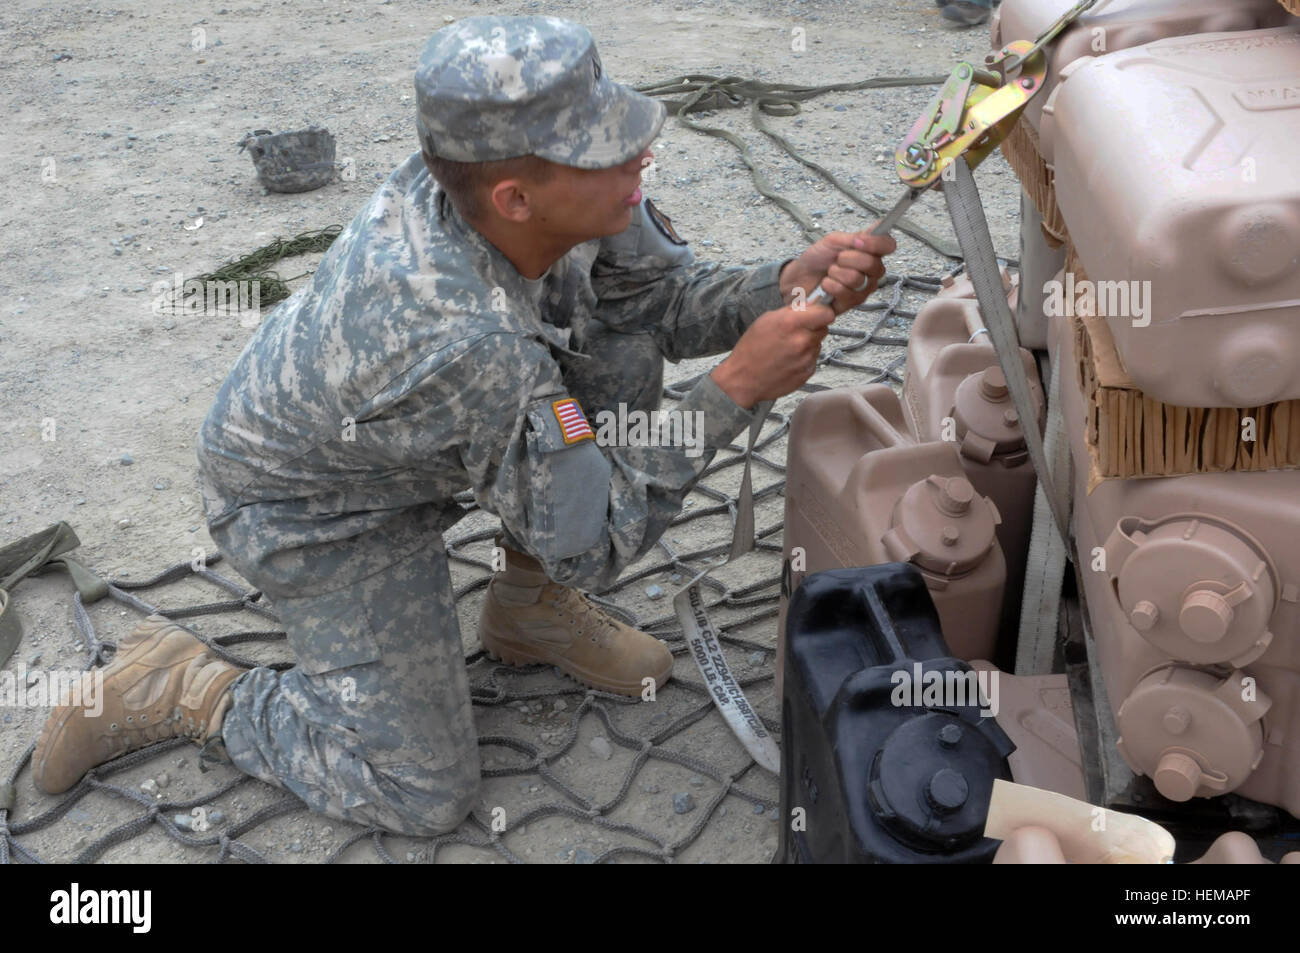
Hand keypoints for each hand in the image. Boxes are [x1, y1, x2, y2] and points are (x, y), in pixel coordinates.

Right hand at [711, 303, 835, 408]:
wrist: (743, 380)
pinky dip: (804, 359)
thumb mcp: (766, 320)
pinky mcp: (807, 372)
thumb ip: (792, 311)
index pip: (827, 313)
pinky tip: (788, 361)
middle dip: (814, 328)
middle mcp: (802, 341)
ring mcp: (806, 359)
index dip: (822, 312)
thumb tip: (810, 305)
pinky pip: (813, 359)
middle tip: (797, 332)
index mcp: (791, 324)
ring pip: (818, 344)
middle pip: (824, 328)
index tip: (816, 314)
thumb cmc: (751, 349)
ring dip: (808, 344)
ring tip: (788, 349)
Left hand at [778, 228, 896, 313]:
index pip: (888, 244)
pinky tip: (826, 284)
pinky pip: (847, 293)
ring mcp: (864, 287)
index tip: (857, 241)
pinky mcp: (853, 302)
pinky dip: (831, 286)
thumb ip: (853, 238)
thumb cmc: (817, 258)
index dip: (875, 243)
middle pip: (873, 264)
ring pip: (857, 279)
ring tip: (830, 272)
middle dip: (848, 259)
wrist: (799, 276)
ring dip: (837, 273)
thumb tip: (869, 235)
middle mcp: (871, 270)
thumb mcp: (833, 241)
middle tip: (837, 259)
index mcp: (870, 251)